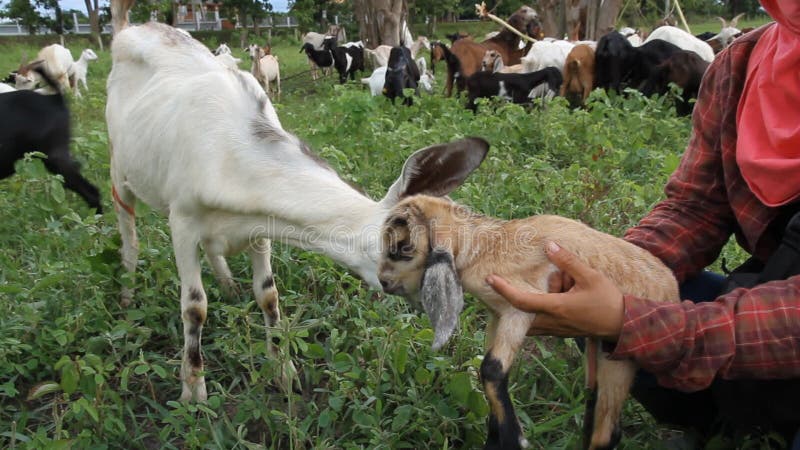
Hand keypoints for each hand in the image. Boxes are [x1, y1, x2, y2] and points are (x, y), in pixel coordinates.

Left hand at [485, 242, 624, 339]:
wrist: (624, 324)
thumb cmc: (608, 300)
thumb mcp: (590, 276)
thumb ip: (567, 261)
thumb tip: (548, 245)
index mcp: (556, 307)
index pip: (521, 300)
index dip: (504, 290)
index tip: (491, 279)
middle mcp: (552, 322)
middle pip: (521, 312)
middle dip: (513, 298)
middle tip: (509, 281)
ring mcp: (556, 330)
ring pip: (530, 320)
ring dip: (530, 304)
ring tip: (549, 286)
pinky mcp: (560, 332)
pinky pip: (540, 323)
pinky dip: (538, 311)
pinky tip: (555, 293)